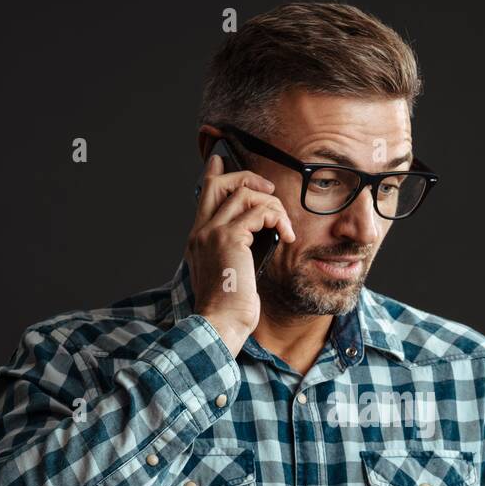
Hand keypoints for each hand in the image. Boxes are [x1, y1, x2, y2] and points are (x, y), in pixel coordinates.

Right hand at [185, 153, 295, 356]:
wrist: (220, 324)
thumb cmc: (229, 307)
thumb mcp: (231, 272)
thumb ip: (236, 250)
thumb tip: (256, 234)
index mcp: (198, 238)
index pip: (204, 192)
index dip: (217, 172)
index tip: (224, 161)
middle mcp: (201, 230)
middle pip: (222, 182)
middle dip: (250, 179)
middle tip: (270, 191)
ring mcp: (213, 232)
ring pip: (245, 193)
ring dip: (272, 205)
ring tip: (283, 227)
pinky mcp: (230, 238)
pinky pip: (259, 210)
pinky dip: (278, 218)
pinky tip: (286, 236)